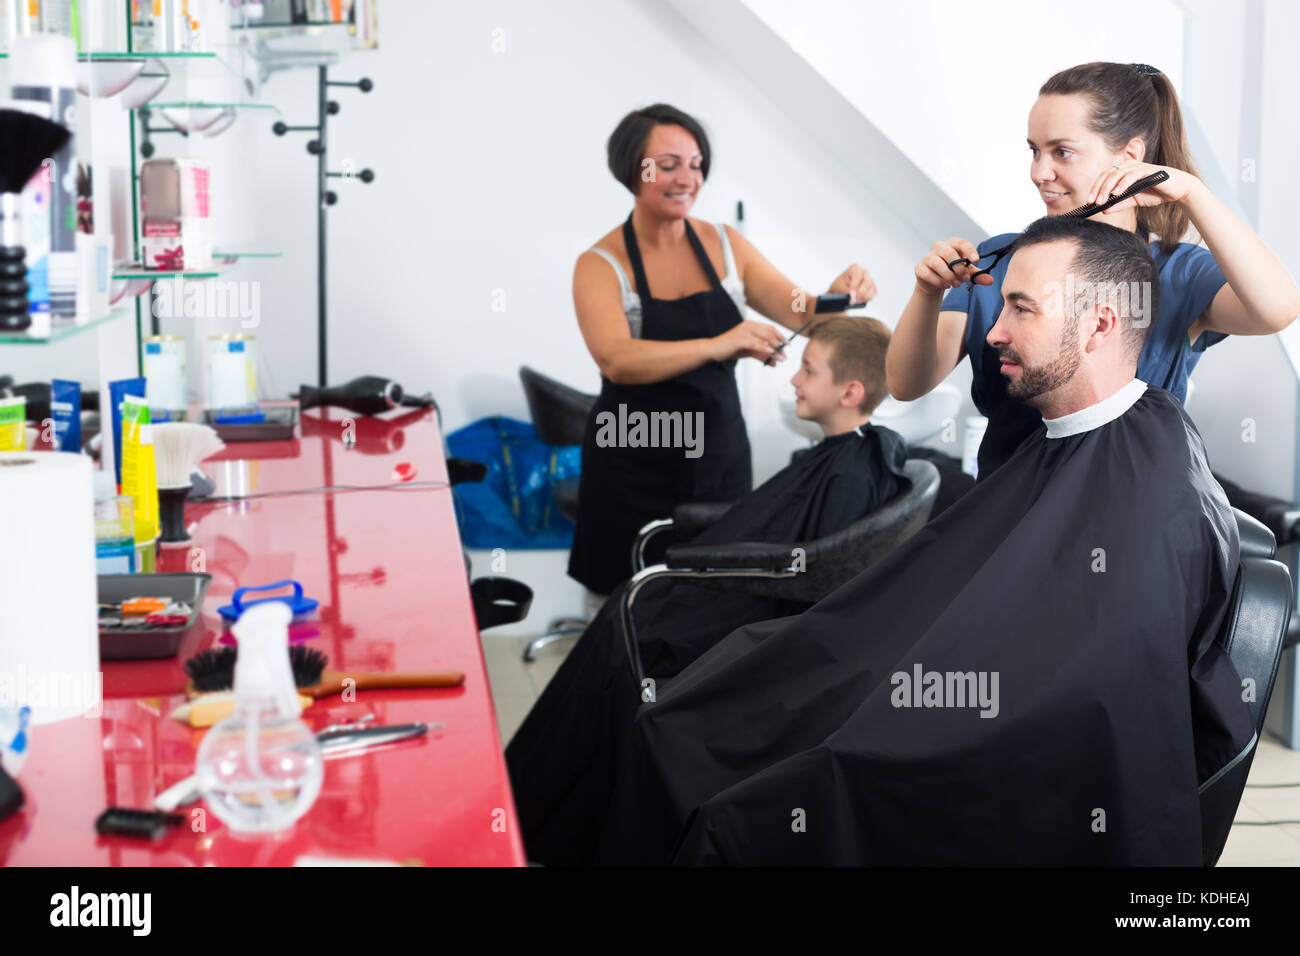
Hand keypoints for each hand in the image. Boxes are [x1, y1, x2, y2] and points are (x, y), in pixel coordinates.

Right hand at [712, 320, 788, 363]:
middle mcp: (749, 325)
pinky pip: (756, 343)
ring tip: (781, 358)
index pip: (770, 328)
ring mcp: (744, 331)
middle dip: (780, 344)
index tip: (788, 346)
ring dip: (775, 348)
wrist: (713, 350)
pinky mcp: (740, 338)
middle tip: (784, 355)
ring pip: (765, 337)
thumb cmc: (730, 349)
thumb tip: (775, 362)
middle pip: (770, 332)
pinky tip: (771, 353)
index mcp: (751, 325)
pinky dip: (765, 348)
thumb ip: (761, 355)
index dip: (781, 336)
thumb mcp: (748, 352)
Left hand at [828, 264, 876, 304]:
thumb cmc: (840, 286)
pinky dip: (867, 299)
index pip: (857, 276)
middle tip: (853, 300)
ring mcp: (870, 280)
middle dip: (860, 293)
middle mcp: (864, 272)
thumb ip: (846, 291)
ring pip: (871, 289)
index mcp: (855, 268)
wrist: (842, 291)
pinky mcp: (873, 288)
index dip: (854, 286)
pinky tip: (859, 301)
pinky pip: (874, 294)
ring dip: (863, 297)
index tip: (851, 294)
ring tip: (854, 301)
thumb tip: (852, 296)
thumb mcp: (839, 287)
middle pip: (867, 282)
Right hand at [914, 237, 992, 295]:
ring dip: (948, 275)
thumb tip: (990, 280)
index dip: (969, 250)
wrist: (934, 281)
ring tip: (956, 284)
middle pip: (949, 253)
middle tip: (965, 279)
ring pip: (937, 263)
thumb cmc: (952, 272)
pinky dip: (938, 281)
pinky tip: (945, 285)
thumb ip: (977, 275)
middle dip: (958, 268)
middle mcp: (939, 247)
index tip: (975, 260)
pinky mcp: (920, 268)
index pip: (961, 242)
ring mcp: (928, 257)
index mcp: (952, 244)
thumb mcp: (966, 273)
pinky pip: (928, 274)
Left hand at [1086, 161, 1200, 213]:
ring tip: (1102, 200)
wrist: (1177, 190)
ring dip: (1107, 188)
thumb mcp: (1134, 200)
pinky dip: (1123, 184)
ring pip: (1117, 174)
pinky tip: (1117, 193)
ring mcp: (1138, 167)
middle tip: (1092, 202)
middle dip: (1098, 188)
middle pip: (1108, 174)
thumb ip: (1120, 203)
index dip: (1095, 187)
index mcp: (1124, 172)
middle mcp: (1129, 166)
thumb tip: (1104, 210)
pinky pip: (1132, 175)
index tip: (1088, 201)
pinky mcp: (1148, 170)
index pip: (1105, 177)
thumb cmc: (1156, 192)